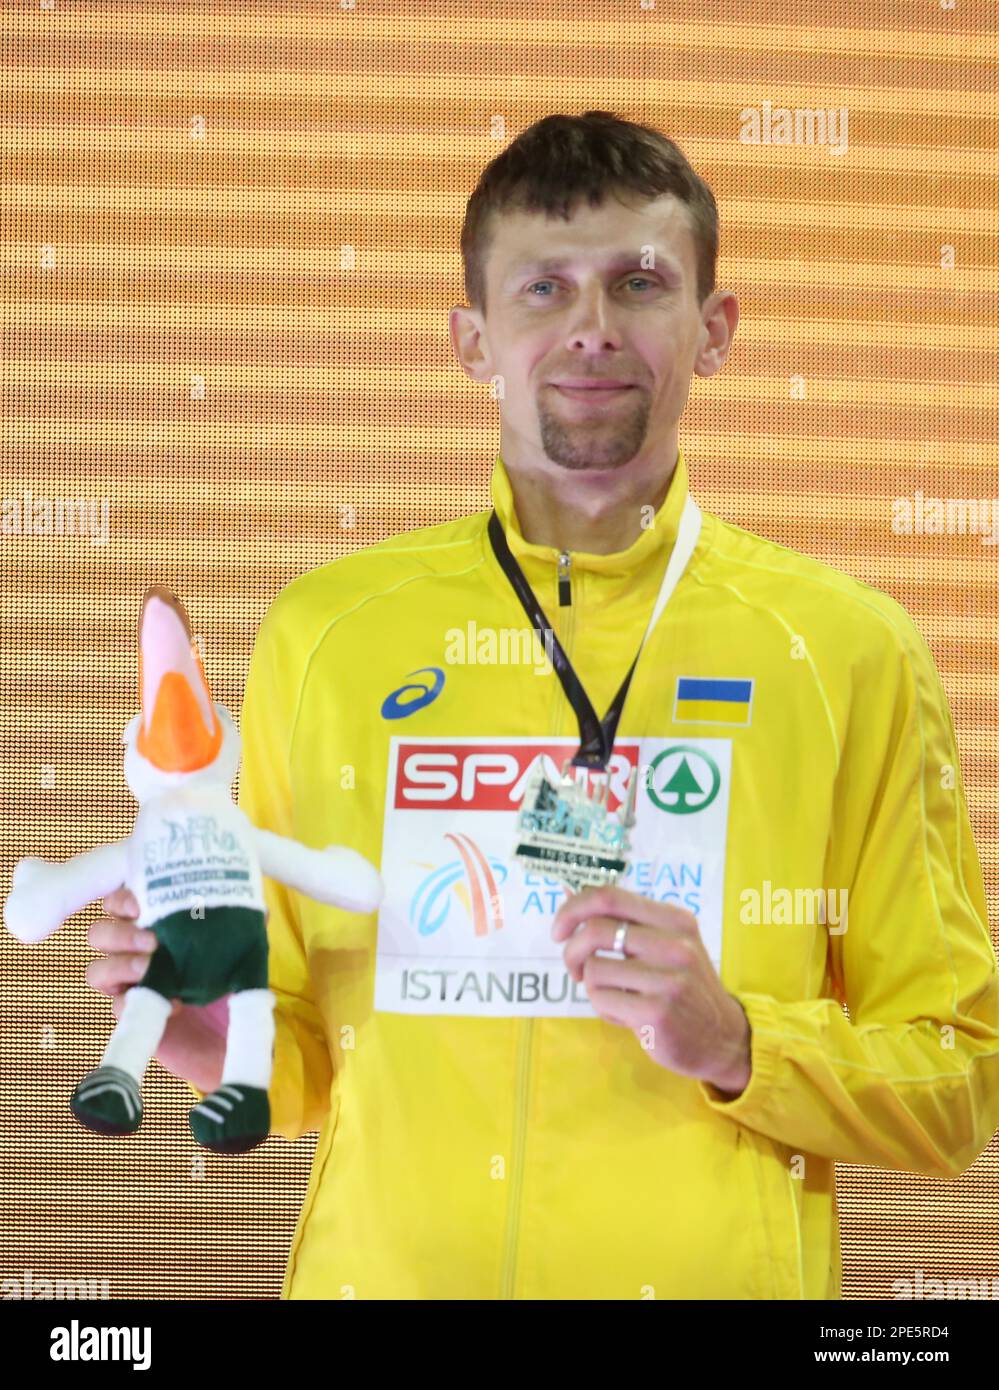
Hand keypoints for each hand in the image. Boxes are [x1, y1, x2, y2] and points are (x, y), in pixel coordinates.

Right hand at [87, 886, 227, 1094]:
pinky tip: (173, 1004)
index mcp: (153, 926)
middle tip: (152, 939)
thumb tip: (260, 911)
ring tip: (150, 967)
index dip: (122, 898)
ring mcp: (130, 986)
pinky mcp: (134, 1017)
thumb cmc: (229, 981)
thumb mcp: (240, 948)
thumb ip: (242, 928)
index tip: (141, 901)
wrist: (234, 1036)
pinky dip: (138, 1002)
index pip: (120, 903)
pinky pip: (118, 1007)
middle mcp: (134, 953)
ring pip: (98, 970)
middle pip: (100, 933)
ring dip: (120, 965)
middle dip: (119, 932)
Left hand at [551, 885, 751, 1095]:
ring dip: (591, 986)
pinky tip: (626, 1014)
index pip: (609, 896)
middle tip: (575, 969)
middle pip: (595, 930)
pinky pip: (602, 1000)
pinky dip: (604, 1008)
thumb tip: (569, 893)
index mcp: (674, 919)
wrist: (723, 1036)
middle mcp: (674, 944)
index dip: (573, 909)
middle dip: (571, 951)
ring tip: (613, 995)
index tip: (559, 930)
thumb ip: (621, 920)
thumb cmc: (683, 986)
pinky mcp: (657, 1012)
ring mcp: (668, 979)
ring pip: (593, 969)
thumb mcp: (662, 943)